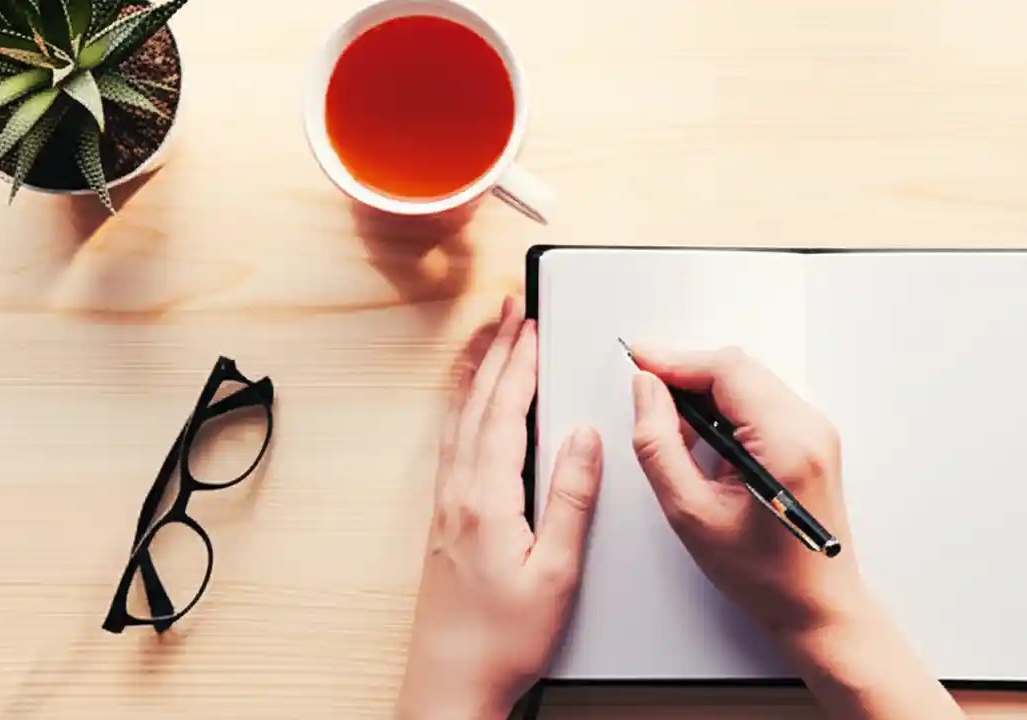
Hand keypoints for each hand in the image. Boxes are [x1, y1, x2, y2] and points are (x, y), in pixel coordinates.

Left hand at [396, 297, 602, 719]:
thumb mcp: (556, 571)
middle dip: (496, 350)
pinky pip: (450, 441)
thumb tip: (582, 438)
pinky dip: (461, 406)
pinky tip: (470, 404)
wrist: (452, 680)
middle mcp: (458, 492)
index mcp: (486, 498)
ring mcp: (445, 503)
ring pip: (456, 418)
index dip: (520, 362)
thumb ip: (570, 499)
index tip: (532, 323)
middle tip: (509, 308)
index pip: (505, 411)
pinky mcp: (443, 517)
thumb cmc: (503, 638)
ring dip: (475, 371)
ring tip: (489, 336)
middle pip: (476, 402)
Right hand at [630, 345, 964, 719]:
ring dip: (704, 392)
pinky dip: (724, 408)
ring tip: (672, 429)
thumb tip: (645, 390)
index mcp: (786, 442)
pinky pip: (759, 401)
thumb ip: (659, 444)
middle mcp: (810, 426)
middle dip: (686, 375)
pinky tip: (702, 439)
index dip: (674, 361)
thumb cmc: (762, 574)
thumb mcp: (690, 512)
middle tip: (646, 399)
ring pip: (747, 381)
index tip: (636, 361)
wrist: (817, 608)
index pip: (725, 371)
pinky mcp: (811, 439)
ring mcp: (816, 430)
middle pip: (737, 369)